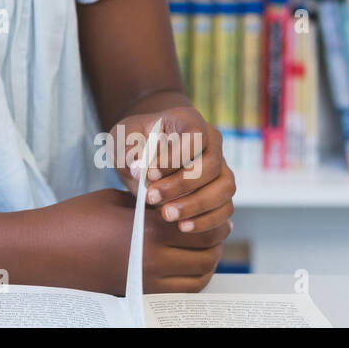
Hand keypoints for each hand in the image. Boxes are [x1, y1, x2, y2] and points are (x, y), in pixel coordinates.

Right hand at [14, 189, 228, 293]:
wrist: (46, 251)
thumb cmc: (77, 218)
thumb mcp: (117, 201)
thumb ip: (151, 204)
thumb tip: (177, 204)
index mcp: (149, 232)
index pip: (201, 230)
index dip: (215, 221)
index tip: (220, 213)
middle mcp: (153, 262)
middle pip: (206, 258)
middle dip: (216, 243)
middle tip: (218, 230)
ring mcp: (146, 282)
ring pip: (197, 280)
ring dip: (206, 263)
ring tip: (205, 247)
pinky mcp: (138, 292)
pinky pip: (178, 292)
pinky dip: (190, 279)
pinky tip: (186, 263)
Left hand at [107, 105, 235, 235]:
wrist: (144, 154)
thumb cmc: (134, 143)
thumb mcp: (122, 140)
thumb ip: (127, 151)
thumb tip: (138, 168)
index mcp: (189, 120)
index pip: (195, 137)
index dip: (175, 157)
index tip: (150, 173)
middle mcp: (212, 142)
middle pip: (211, 165)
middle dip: (180, 185)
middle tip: (151, 196)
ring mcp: (221, 167)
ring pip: (224, 189)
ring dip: (196, 205)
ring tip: (166, 214)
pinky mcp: (221, 192)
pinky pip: (225, 208)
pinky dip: (207, 221)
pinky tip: (182, 226)